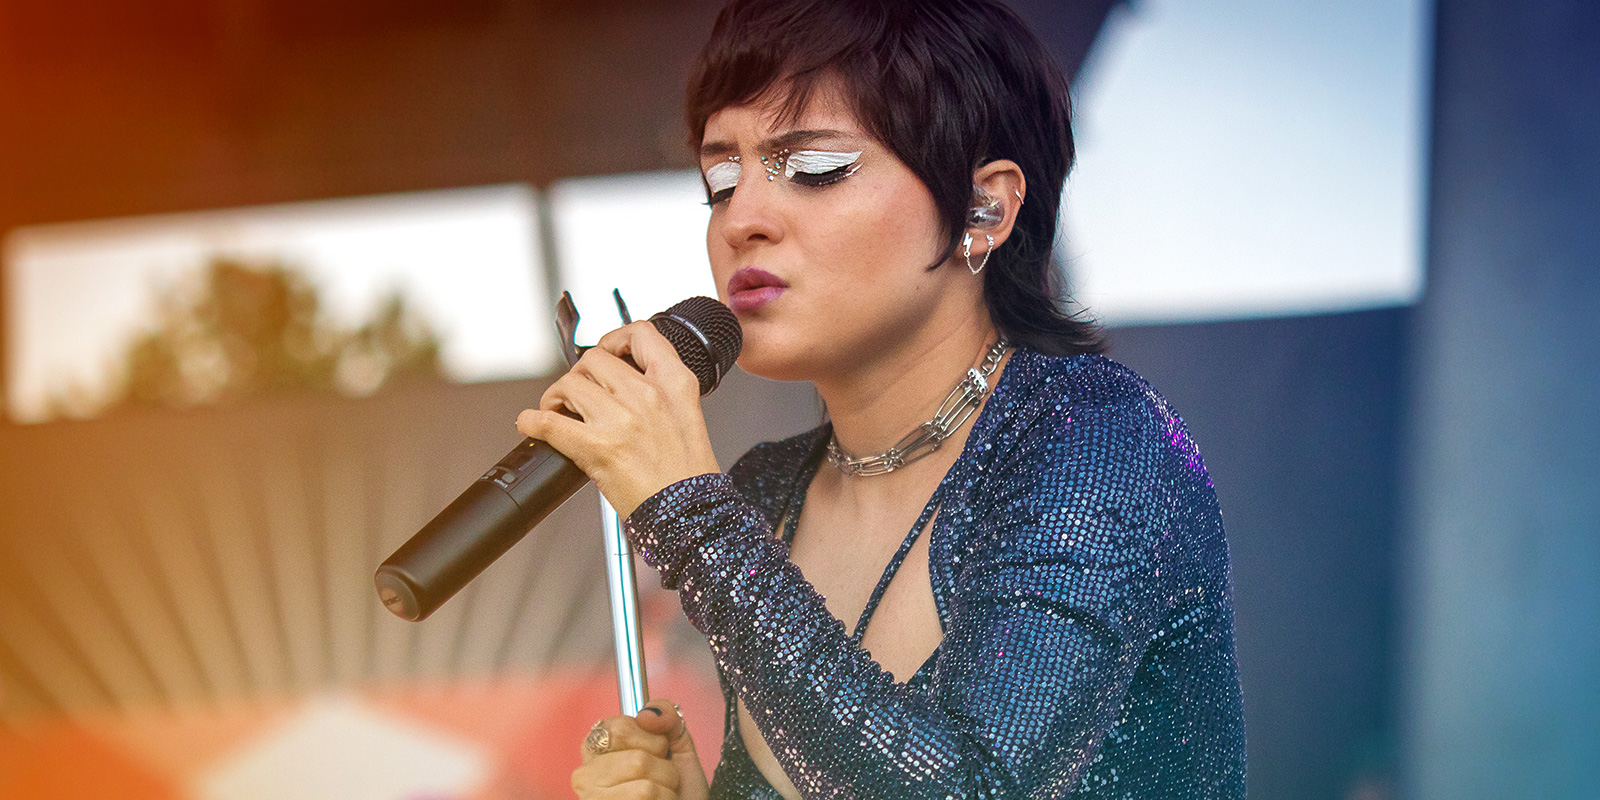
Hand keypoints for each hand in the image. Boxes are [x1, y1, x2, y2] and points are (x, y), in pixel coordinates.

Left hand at [517, 321, 720, 516]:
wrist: (690, 513)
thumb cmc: (689, 476)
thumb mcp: (689, 416)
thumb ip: (661, 392)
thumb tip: (623, 380)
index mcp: (674, 384)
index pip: (640, 333)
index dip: (615, 338)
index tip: (607, 350)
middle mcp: (647, 395)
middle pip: (594, 359)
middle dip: (580, 374)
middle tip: (578, 393)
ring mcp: (621, 419)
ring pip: (569, 384)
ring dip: (557, 397)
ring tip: (558, 411)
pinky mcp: (596, 447)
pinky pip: (549, 422)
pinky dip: (532, 422)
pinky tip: (532, 425)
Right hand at [572, 699, 708, 799]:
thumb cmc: (679, 788)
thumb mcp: (677, 744)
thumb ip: (666, 717)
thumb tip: (648, 713)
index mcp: (597, 750)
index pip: (618, 728)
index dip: (650, 739)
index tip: (657, 749)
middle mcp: (586, 776)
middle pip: (637, 761)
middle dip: (663, 769)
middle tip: (661, 778)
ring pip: (646, 788)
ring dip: (666, 791)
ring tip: (661, 796)